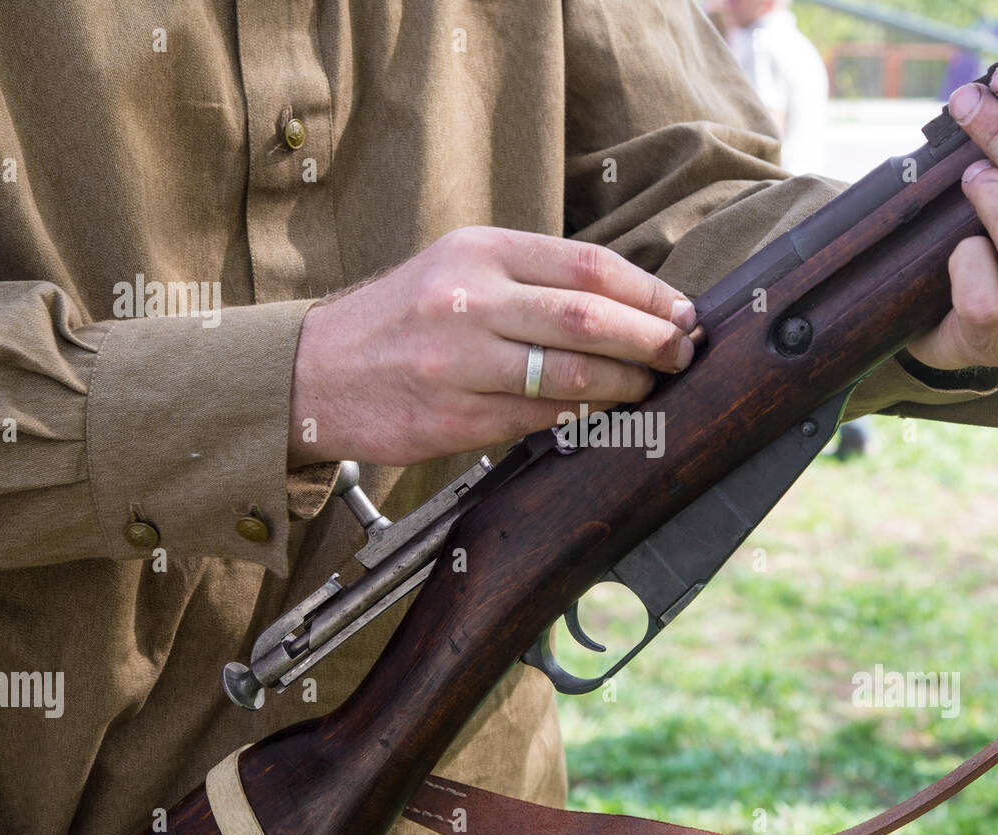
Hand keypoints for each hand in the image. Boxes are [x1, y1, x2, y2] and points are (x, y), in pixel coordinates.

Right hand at [288, 226, 698, 466]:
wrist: (314, 373)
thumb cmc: (402, 318)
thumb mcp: (459, 268)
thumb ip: (533, 278)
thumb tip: (630, 303)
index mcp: (479, 251)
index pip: (588, 266)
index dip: (649, 293)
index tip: (683, 312)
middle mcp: (469, 300)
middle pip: (590, 319)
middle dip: (653, 340)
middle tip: (683, 353)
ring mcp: (459, 363)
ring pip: (572, 376)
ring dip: (627, 385)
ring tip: (650, 386)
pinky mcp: (453, 418)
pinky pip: (539, 420)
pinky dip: (582, 418)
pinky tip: (603, 414)